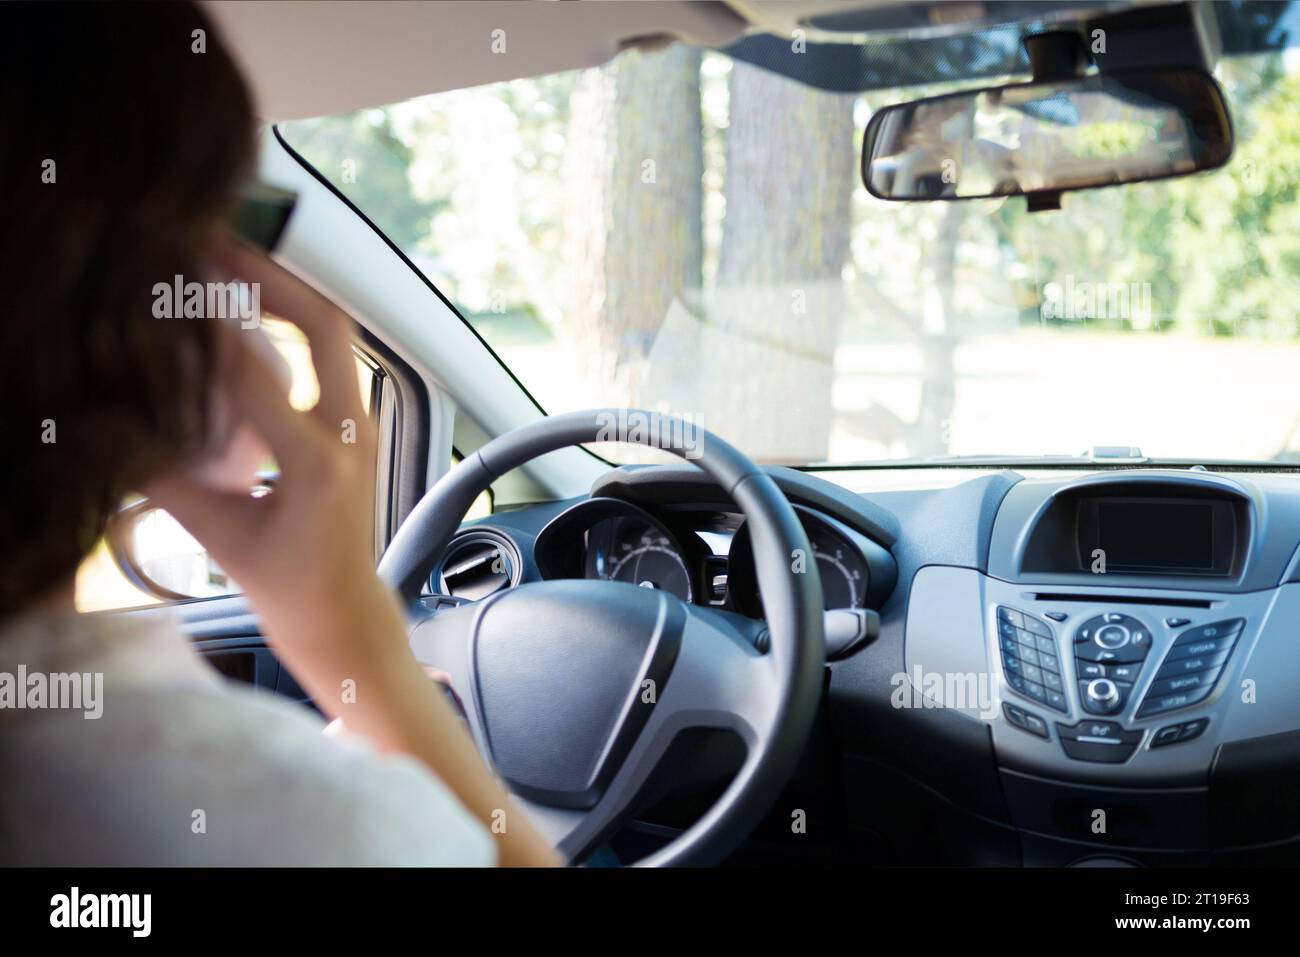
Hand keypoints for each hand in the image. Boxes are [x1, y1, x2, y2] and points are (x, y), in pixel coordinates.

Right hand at [148, 239, 386, 651]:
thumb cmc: (286, 584)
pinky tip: (254, 306)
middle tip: (214, 246)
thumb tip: (106, 428)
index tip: (167, 292)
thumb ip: (162, 476)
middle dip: (270, 278)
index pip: (254, 374)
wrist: (341, 610)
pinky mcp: (358, 424)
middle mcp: (350, 435)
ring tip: (230, 261)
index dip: (205, 328)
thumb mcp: (216, 534)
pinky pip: (332, 355)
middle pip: (324, 326)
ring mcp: (361, 425)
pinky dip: (295, 321)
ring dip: (286, 291)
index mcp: (317, 464)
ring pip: (335, 334)